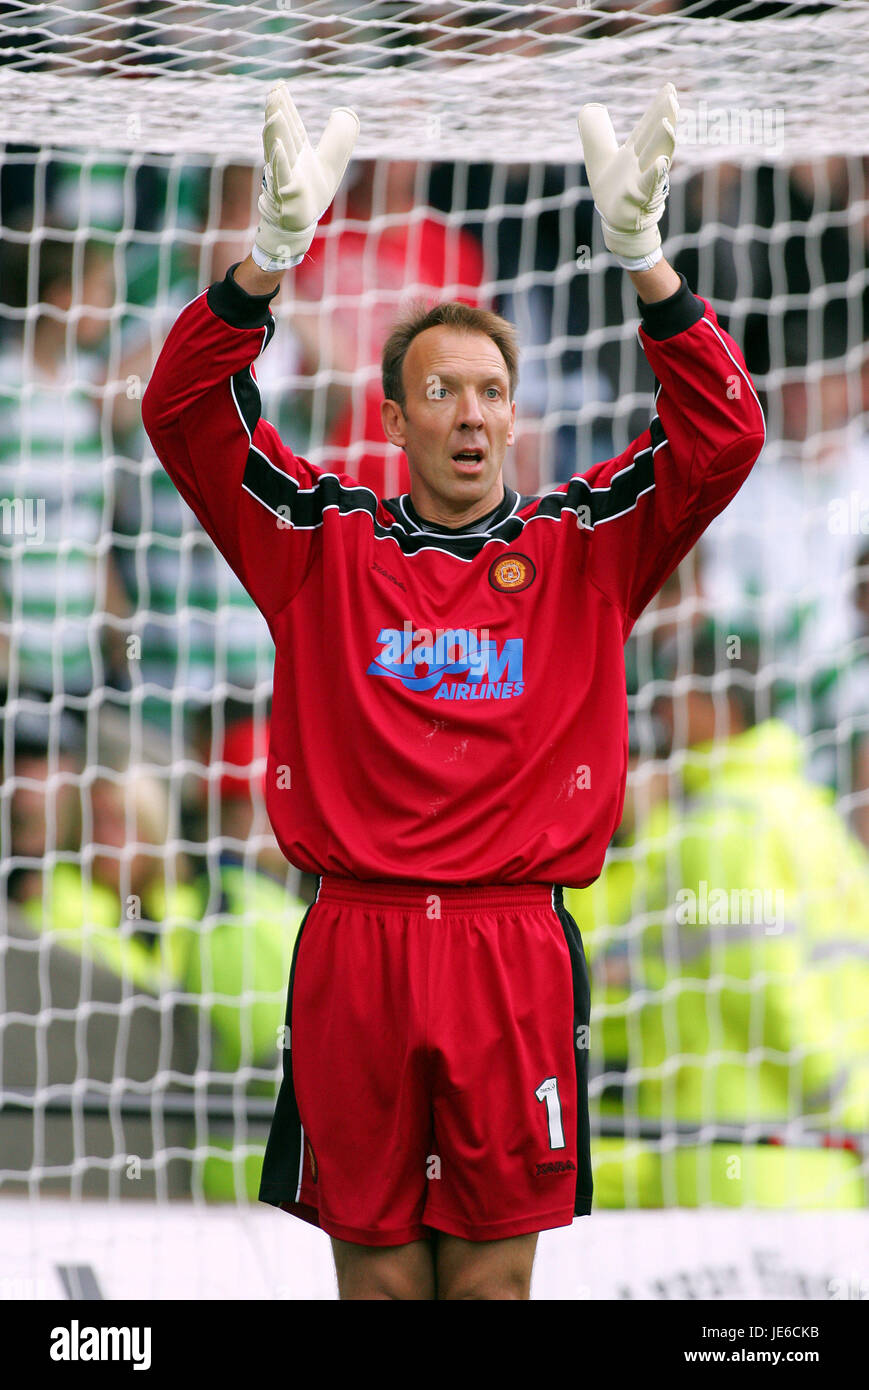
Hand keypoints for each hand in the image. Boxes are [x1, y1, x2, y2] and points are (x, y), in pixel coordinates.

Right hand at [253, 83, 358, 271]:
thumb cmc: (312, 191)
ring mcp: (284, 176)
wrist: (301, 223)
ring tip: (274, 112)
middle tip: (274, 92)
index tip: (279, 85)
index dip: (286, 104)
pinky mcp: (285, 194)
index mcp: (298, 150)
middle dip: (278, 112)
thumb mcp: (331, 160)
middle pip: (283, 132)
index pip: (292, 123)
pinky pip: (281, 175)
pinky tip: (278, 147)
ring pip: (279, 151)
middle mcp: (288, 160)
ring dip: (276, 132)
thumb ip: (338, 137)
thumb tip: (344, 111)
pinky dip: (279, 161)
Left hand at [577, 84, 677, 268]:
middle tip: (672, 97)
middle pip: (655, 136)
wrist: (615, 220)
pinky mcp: (638, 199)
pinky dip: (655, 175)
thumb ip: (595, 133)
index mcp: (636, 150)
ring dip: (663, 142)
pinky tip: (660, 164)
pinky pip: (649, 186)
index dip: (658, 106)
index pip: (648, 124)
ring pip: (656, 158)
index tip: (670, 87)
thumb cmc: (612, 188)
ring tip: (668, 124)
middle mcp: (643, 162)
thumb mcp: (598, 156)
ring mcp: (643, 180)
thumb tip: (587, 108)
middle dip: (664, 117)